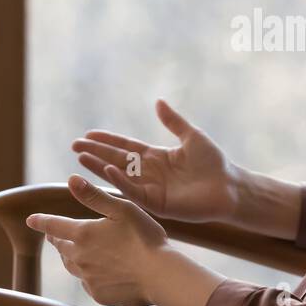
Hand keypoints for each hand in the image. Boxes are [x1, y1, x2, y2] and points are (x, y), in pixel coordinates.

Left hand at [27, 175, 169, 305]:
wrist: (160, 276)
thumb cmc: (144, 237)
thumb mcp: (122, 209)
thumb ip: (94, 196)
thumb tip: (71, 179)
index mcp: (83, 234)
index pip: (54, 226)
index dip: (41, 221)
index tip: (30, 220)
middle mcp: (80, 257)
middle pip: (61, 248)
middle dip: (57, 240)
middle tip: (55, 236)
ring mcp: (88, 278)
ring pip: (72, 266)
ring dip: (70, 257)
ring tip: (72, 253)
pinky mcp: (99, 295)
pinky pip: (88, 283)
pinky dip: (89, 276)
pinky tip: (98, 273)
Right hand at [70, 98, 239, 222]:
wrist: (229, 187)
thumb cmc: (214, 163)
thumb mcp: (192, 136)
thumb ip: (173, 122)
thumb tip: (158, 102)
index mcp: (156, 157)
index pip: (126, 147)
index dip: (108, 140)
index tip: (88, 134)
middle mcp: (149, 173)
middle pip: (117, 160)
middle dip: (96, 152)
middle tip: (75, 145)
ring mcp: (151, 188)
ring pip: (120, 176)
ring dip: (100, 166)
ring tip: (81, 157)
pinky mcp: (156, 203)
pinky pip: (133, 191)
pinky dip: (119, 181)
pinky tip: (106, 170)